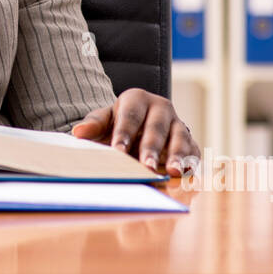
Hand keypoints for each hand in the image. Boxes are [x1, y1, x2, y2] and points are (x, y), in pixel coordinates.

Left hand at [71, 88, 200, 176]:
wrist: (140, 127)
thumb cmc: (118, 124)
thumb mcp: (104, 120)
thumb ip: (93, 125)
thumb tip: (78, 133)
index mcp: (137, 99)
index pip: (130, 116)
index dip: (124, 133)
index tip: (118, 151)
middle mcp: (161, 108)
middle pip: (157, 128)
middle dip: (151, 148)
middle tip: (146, 166)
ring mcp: (178, 124)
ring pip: (179, 138)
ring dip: (177, 156)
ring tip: (173, 172)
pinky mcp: (190, 140)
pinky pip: (194, 151)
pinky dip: (192, 162)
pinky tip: (188, 174)